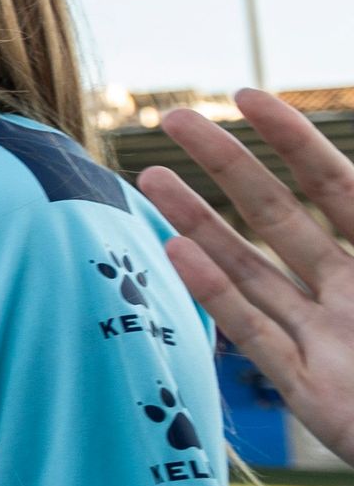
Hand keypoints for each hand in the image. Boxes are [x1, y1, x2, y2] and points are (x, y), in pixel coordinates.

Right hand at [138, 92, 353, 465]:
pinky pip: (253, 334)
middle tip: (175, 121)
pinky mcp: (306, 388)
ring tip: (151, 178)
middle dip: (227, 166)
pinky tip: (176, 255)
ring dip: (198, 223)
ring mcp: (322, 338)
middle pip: (277, 216)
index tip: (246, 96)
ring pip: (249, 269)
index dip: (293, 141)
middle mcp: (350, 293)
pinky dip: (214, 295)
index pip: (335, 187)